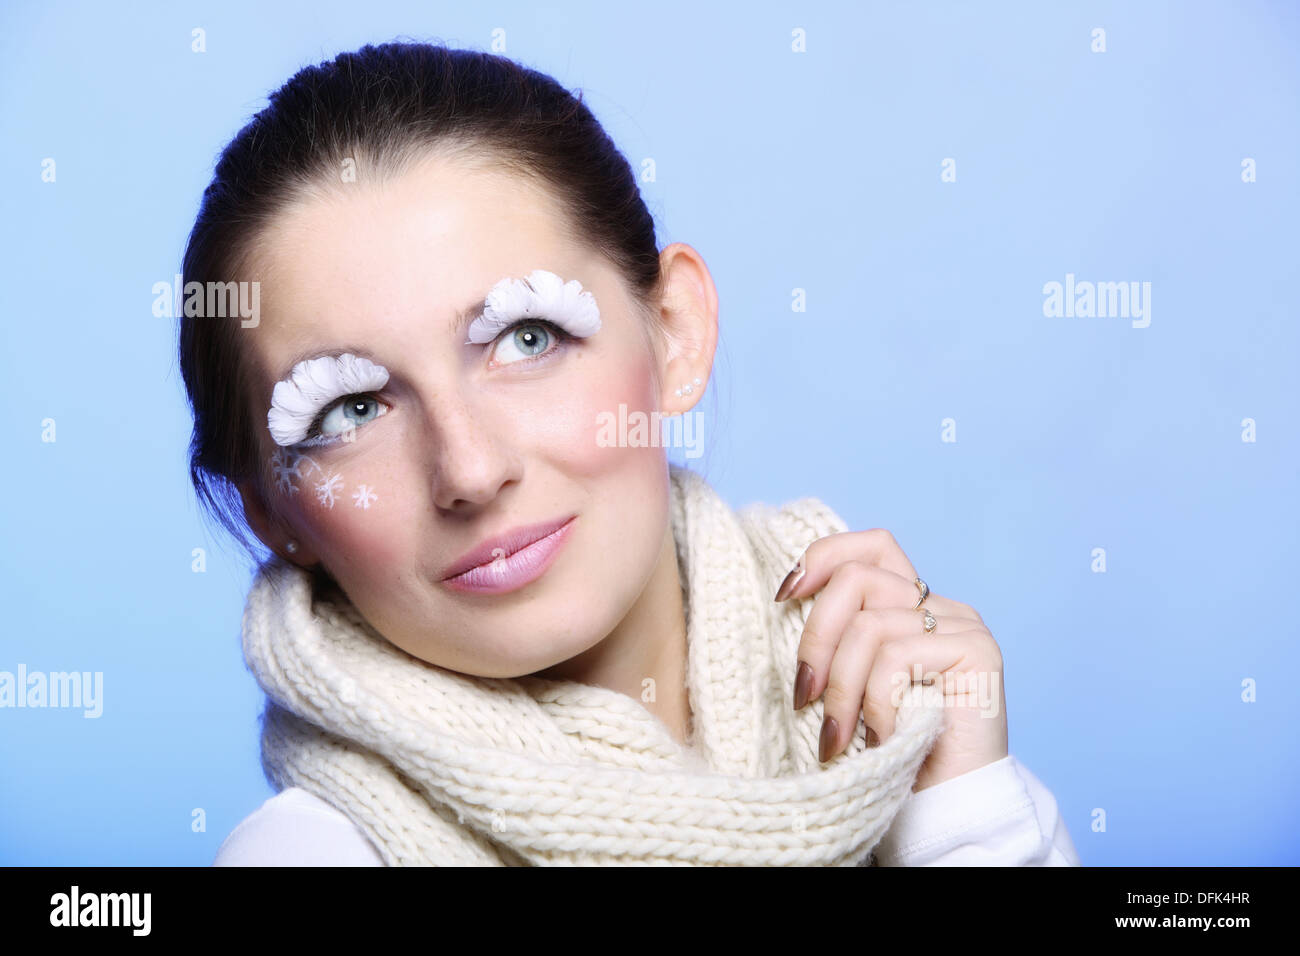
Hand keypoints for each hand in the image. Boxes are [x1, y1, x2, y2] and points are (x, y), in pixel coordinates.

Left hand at [775, 529, 1007, 791]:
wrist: (945, 808)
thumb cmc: (887, 748)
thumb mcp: (849, 683)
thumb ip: (837, 638)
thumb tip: (785, 597)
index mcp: (911, 604)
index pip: (872, 545)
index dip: (824, 557)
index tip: (784, 597)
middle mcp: (942, 606)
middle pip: (858, 579)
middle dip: (817, 638)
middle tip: (804, 696)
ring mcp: (963, 625)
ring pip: (869, 627)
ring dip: (842, 691)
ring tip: (836, 738)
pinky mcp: (978, 652)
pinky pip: (896, 660)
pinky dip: (876, 705)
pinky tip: (879, 739)